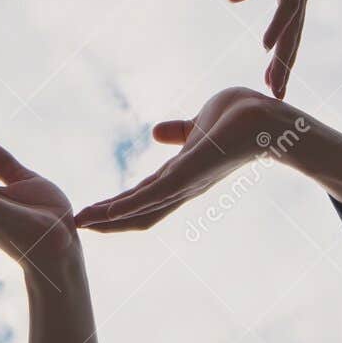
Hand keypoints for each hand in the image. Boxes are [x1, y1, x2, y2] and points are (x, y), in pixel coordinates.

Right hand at [74, 87, 303, 231]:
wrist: (268, 119)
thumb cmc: (240, 118)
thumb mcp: (198, 124)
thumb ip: (178, 132)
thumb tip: (156, 132)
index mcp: (181, 175)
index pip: (142, 197)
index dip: (117, 206)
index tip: (89, 212)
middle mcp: (182, 186)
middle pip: (138, 211)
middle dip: (106, 219)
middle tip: (73, 225)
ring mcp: (185, 183)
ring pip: (140, 209)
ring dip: (109, 218)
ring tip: (79, 222)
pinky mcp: (188, 175)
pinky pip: (152, 196)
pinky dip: (127, 207)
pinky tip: (106, 213)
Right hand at [228, 0, 341, 98]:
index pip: (285, 33)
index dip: (279, 59)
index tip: (271, 86)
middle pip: (291, 38)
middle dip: (284, 68)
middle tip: (277, 98)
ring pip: (291, 28)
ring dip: (283, 56)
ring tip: (275, 82)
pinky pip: (286, 3)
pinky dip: (278, 25)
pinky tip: (269, 44)